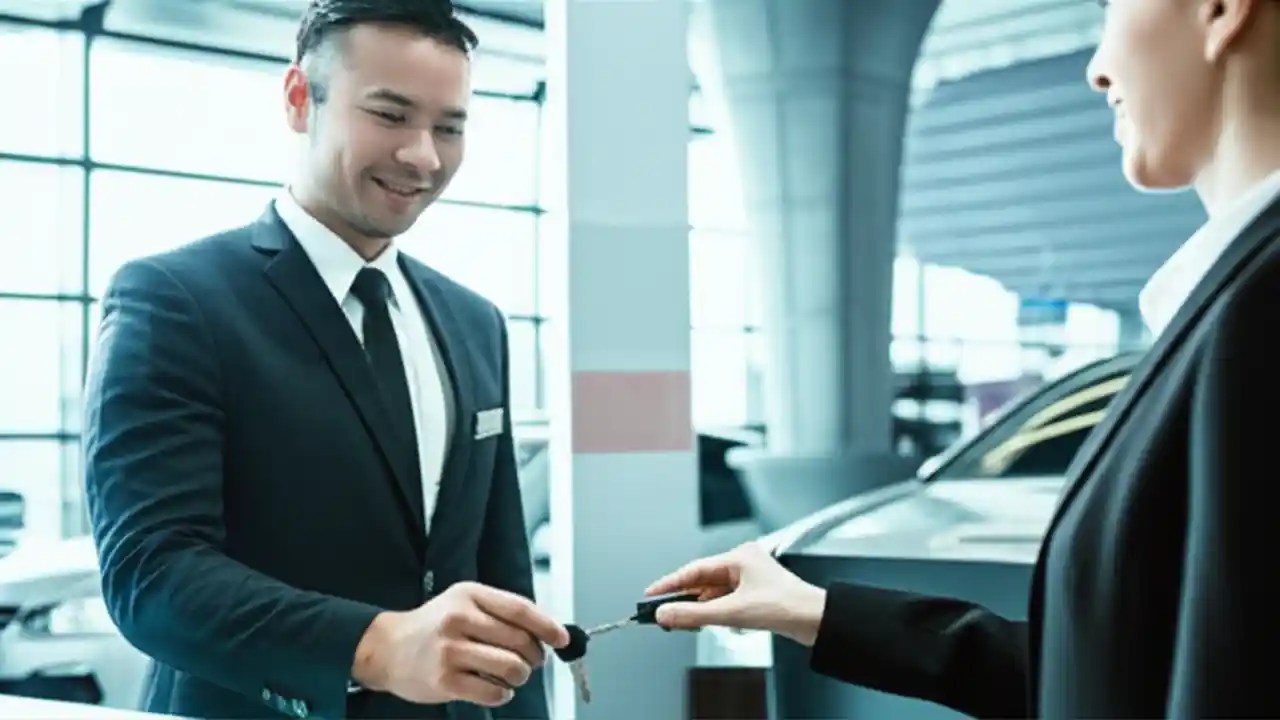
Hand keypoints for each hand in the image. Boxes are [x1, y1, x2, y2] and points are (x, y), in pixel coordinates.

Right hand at [354, 582, 569, 706]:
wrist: (387, 648)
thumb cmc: (434, 626)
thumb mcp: (464, 603)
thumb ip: (500, 612)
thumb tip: (546, 630)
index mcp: (469, 595)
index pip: (520, 609)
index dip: (547, 626)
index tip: (562, 639)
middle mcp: (459, 619)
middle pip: (520, 640)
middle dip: (535, 655)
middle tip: (532, 661)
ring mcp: (450, 650)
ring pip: (511, 667)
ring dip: (521, 676)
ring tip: (513, 676)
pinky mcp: (444, 680)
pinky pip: (492, 692)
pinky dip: (502, 694)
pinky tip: (496, 690)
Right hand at [644, 541, 826, 646]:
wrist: (816, 620)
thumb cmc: (786, 606)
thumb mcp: (732, 612)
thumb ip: (694, 615)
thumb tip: (667, 614)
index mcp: (739, 556)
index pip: (694, 569)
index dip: (670, 583)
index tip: (651, 593)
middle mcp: (743, 563)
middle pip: (702, 581)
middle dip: (684, 598)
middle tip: (663, 612)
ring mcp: (750, 579)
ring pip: (714, 592)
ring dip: (701, 608)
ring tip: (684, 622)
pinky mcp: (755, 594)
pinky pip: (725, 600)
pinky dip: (715, 611)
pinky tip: (709, 622)